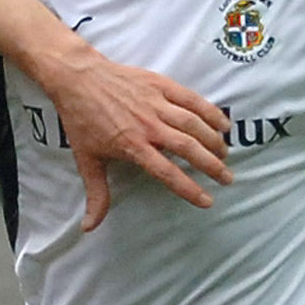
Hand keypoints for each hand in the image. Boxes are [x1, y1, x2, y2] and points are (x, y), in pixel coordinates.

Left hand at [32, 47, 233, 229]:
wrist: (77, 78)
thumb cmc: (81, 119)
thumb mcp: (86, 160)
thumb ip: (96, 195)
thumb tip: (90, 227)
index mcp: (132, 146)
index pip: (167, 172)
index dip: (189, 189)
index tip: (207, 200)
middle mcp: (148, 125)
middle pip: (188, 148)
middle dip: (212, 165)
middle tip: (227, 178)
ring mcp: (156, 103)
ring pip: (193, 124)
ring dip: (214, 140)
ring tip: (225, 154)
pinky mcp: (160, 85)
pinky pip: (191, 99)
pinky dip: (210, 111)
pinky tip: (223, 124)